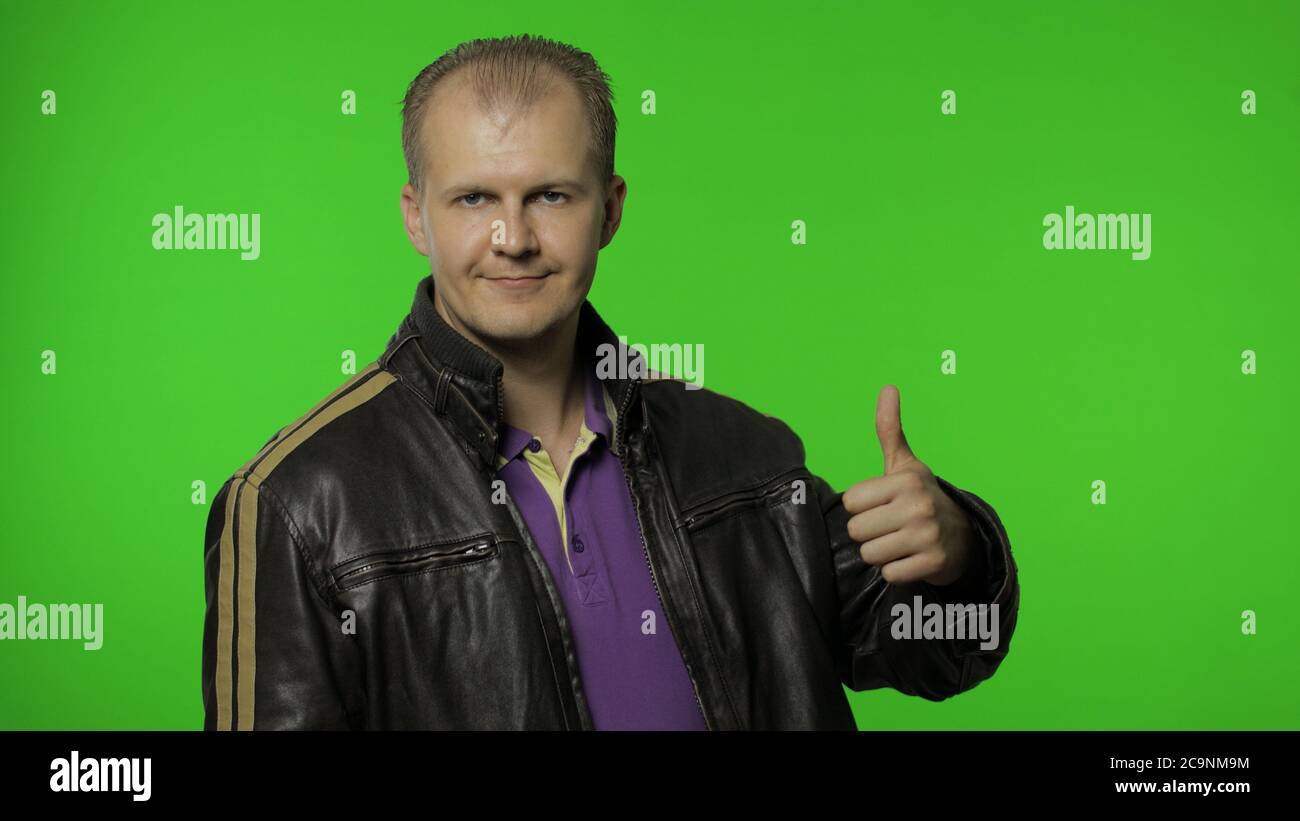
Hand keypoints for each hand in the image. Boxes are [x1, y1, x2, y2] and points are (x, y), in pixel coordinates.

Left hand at [841, 384, 975, 585]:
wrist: (963, 534)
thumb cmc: (921, 496)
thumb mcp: (905, 464)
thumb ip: (889, 429)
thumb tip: (888, 387)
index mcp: (905, 480)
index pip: (851, 503)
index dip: (861, 507)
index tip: (881, 505)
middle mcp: (918, 506)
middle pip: (857, 531)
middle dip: (868, 533)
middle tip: (889, 527)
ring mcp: (927, 536)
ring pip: (870, 555)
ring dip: (880, 553)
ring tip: (898, 542)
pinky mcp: (933, 563)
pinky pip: (889, 574)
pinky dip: (896, 571)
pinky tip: (910, 558)